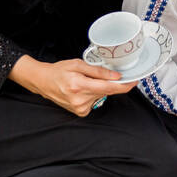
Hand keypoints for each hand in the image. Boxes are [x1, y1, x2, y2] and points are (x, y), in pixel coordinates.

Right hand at [9, 55, 136, 115]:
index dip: (124, 85)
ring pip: (101, 96)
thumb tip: (116, 76)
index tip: (134, 81)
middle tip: (100, 75)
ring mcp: (79, 108)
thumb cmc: (59, 71)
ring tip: (84, 82)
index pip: (108, 88)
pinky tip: (82, 91)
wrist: (43, 81)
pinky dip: (92, 95)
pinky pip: (95, 101)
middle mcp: (80, 100)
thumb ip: (98, 71)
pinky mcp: (80, 112)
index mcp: (79, 86)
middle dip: (108, 83)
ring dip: (98, 88)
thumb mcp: (78, 64)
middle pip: (106, 91)